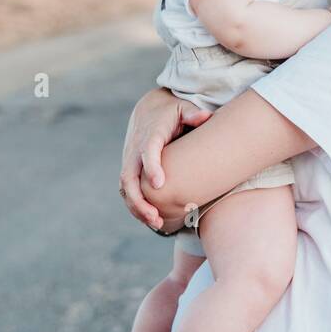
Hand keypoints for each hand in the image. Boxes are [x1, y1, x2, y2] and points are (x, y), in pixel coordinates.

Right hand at [120, 89, 211, 229]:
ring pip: (126, 187)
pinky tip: (151, 219)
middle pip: (129, 176)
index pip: (148, 150)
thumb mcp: (183, 107)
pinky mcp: (130, 168)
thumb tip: (205, 117)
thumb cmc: (171, 111)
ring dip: (137, 207)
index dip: (151, 167)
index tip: (159, 184)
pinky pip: (128, 190)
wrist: (149, 109)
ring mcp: (130, 160)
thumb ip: (193, 113)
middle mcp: (135, 149)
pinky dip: (136, 206)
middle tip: (157, 218)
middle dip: (139, 200)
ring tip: (157, 224)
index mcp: (150, 134)